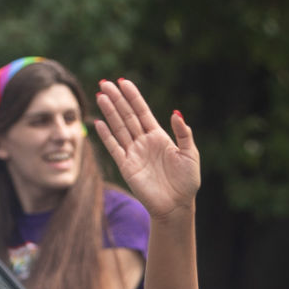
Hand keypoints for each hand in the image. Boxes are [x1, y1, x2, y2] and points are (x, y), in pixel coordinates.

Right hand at [94, 78, 199, 219]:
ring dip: (109, 112)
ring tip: (100, 95)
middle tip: (105, 82)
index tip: (123, 81)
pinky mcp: (127, 167)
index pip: (142, 112)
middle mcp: (144, 142)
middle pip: (127, 116)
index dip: (133, 96)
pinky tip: (99, 122)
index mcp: (158, 136)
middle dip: (117, 99)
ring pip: (119, 128)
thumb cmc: (186, 182)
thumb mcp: (190, 155)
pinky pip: (114, 148)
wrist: (177, 206)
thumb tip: (176, 113)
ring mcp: (134, 154)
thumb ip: (184, 134)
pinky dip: (106, 136)